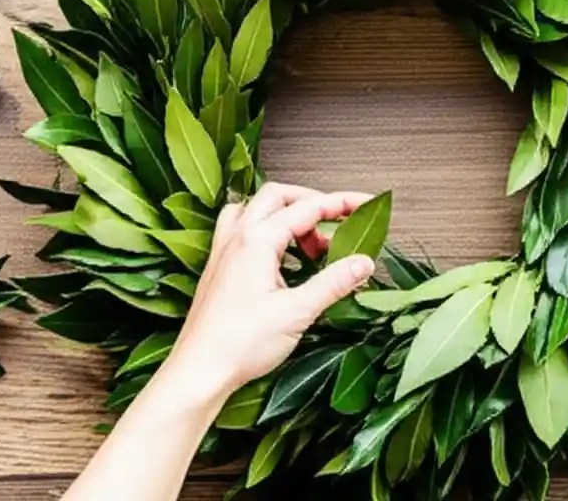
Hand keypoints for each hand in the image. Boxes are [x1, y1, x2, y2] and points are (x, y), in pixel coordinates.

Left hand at [165, 183, 377, 400]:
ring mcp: (224, 252)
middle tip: (339, 223)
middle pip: (278, 196)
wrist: (199, 372)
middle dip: (313, 203)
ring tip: (311, 245)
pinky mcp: (219, 269)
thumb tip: (364, 262)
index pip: (308, 207)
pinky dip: (268, 233)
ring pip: (256, 210)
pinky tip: (281, 260)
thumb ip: (333, 282)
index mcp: (256, 240)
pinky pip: (242, 231)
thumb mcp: (297, 312)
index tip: (367, 204)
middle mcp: (236, 238)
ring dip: (287, 216)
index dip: (342, 203)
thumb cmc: (239, 344)